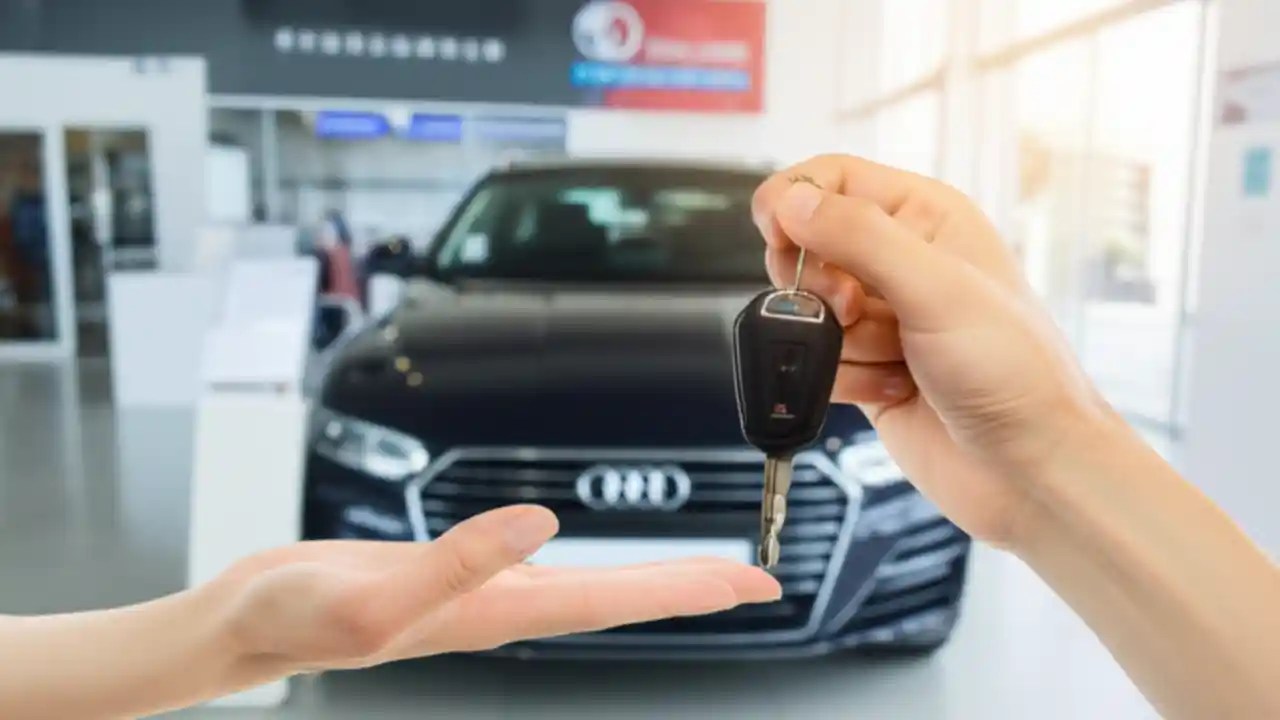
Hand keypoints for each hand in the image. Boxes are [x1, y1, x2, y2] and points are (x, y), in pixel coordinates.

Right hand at [213, 505, 779, 674]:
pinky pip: (545, 566)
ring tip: (698, 572)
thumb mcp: (374, 590)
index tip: (750, 583)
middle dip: (690, 587)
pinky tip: (589, 558)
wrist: (250, 621)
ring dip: (649, 579)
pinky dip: (590, 561)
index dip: (687, 590)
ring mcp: (482, 593)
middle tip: (756, 579)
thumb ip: (459, 561)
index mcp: (495, 612)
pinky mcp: (457, 574)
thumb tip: (541, 525)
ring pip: (590, 584)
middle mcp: (502, 607)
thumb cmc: (297, 616)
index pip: (615, 599)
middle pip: (619, 596)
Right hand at [752, 155, 1116, 545]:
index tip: (778, 235)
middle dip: (816, 283)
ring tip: (893, 357)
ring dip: (837, 341)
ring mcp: (883, 317)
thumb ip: (859, 238)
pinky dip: (842, 378)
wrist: (1029, 469)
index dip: (796, 200)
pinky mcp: (867, 366)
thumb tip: (792, 201)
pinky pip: (815, 359)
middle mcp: (901, 261)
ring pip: (807, 308)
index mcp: (926, 217)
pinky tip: (893, 388)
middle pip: (807, 245)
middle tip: (852, 309)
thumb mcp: (937, 289)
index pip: (833, 179)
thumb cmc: (1016, 373)